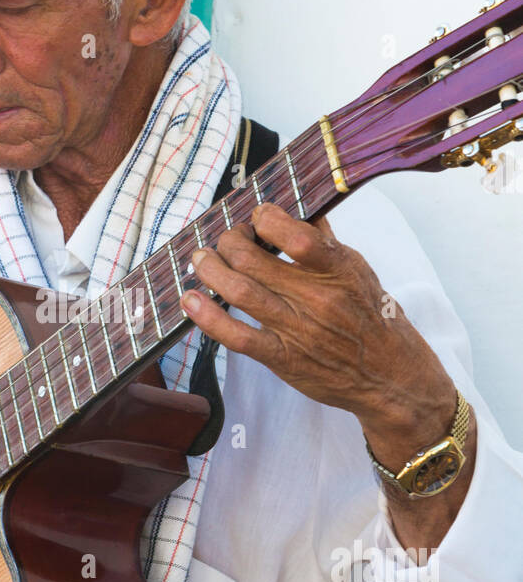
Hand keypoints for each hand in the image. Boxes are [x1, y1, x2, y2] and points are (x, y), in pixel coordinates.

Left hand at [179, 202, 456, 456]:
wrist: (389, 376)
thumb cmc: (371, 317)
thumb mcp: (358, 271)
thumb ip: (325, 241)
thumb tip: (300, 206)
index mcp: (339, 270)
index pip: (295, 235)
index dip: (265, 218)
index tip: (257, 216)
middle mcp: (317, 298)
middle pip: (253, 260)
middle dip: (229, 242)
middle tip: (225, 240)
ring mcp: (298, 330)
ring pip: (241, 292)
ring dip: (210, 271)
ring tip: (201, 259)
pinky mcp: (283, 358)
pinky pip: (237, 336)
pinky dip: (208, 317)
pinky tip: (191, 300)